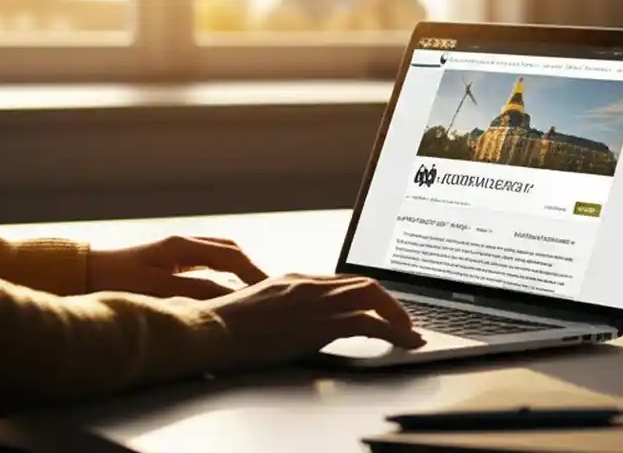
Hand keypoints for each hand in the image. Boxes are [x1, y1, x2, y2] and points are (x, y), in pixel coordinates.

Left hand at [87, 236, 267, 299]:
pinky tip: (227, 293)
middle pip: (231, 251)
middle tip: (270, 292)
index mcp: (183, 245)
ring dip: (239, 271)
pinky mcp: (170, 262)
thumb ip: (196, 290)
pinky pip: (208, 265)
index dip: (254, 275)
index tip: (272, 291)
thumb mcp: (158, 288)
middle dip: (252, 270)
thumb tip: (232, 296)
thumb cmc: (117, 282)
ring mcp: (178, 251)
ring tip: (254, 293)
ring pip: (221, 256)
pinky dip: (224, 275)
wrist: (83, 274)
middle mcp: (184, 243)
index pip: (232, 257)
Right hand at [205, 273, 425, 366]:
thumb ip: (281, 309)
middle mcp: (311, 284)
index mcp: (296, 279)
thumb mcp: (258, 309)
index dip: (367, 295)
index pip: (343, 281)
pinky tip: (404, 342)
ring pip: (373, 296)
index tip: (380, 308)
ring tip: (410, 332)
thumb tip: (293, 322)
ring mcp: (317, 300)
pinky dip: (394, 332)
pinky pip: (370, 322)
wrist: (213, 329)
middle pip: (364, 283)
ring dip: (398, 315)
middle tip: (403, 321)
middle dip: (390, 302)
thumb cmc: (225, 327)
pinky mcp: (321, 322)